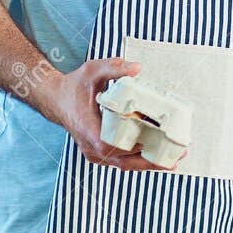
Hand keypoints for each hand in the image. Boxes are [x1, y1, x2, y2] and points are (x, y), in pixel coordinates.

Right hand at [50, 57, 173, 171]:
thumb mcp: (92, 71)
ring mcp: (94, 153)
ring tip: (173, 159)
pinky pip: (122, 161)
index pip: (111, 146)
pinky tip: (158, 155)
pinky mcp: (99, 153)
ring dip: (148, 164)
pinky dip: (140, 160)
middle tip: (176, 156)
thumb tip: (137, 68)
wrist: (56, 99)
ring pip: (124, 165)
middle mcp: (90, 146)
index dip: (132, 149)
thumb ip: (113, 68)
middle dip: (150, 162)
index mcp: (87, 129)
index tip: (153, 145)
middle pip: (123, 162)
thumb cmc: (74, 86)